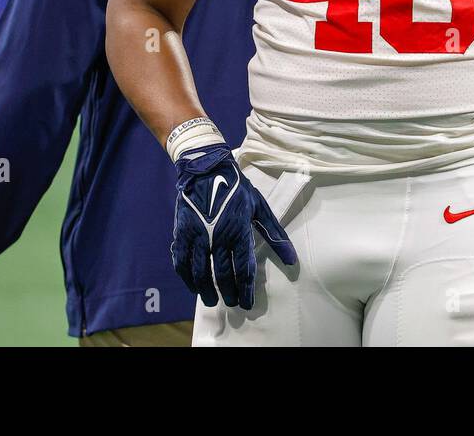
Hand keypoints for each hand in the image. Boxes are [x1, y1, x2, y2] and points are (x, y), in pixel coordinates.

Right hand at [171, 143, 297, 309]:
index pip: (243, 270)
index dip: (245, 290)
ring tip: (211, 301)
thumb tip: (292, 259)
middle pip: (222, 275)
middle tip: (232, 303)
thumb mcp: (260, 208)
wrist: (206, 169)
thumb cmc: (237, 188)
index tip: (247, 304)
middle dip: (228, 293)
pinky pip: (181, 261)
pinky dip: (186, 277)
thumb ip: (275, 234)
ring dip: (206, 290)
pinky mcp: (181, 232)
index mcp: (238, 231)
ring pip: (200, 272)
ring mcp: (197, 236)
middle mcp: (217, 237)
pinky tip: (193, 285)